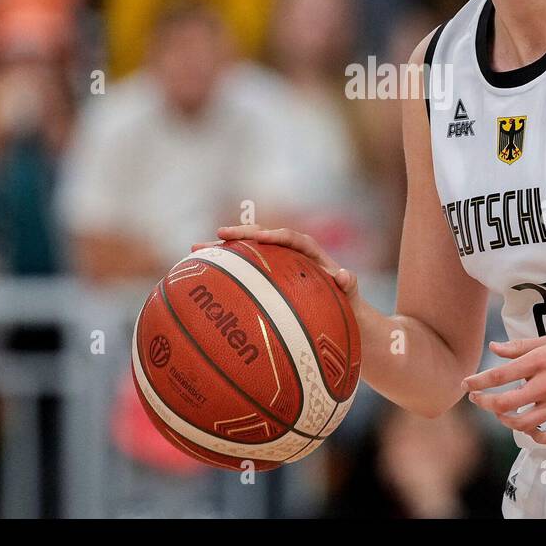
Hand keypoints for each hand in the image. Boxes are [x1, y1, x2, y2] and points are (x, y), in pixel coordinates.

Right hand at [191, 225, 358, 303]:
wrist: (340, 311)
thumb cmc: (345, 301)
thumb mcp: (350, 293)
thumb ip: (349, 283)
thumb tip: (343, 274)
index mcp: (309, 251)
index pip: (291, 237)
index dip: (276, 235)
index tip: (261, 237)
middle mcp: (289, 252)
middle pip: (261, 238)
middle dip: (239, 235)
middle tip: (217, 234)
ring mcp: (274, 263)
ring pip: (247, 252)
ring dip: (223, 249)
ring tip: (195, 249)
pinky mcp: (265, 276)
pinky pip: (243, 269)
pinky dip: (225, 269)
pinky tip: (201, 274)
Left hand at [462, 331, 545, 445]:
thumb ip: (521, 346)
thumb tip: (494, 348)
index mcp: (541, 360)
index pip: (501, 374)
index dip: (478, 381)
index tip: (466, 385)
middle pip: (506, 403)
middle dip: (486, 404)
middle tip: (478, 400)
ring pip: (524, 423)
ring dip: (507, 421)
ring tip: (502, 414)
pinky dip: (535, 437)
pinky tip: (530, 429)